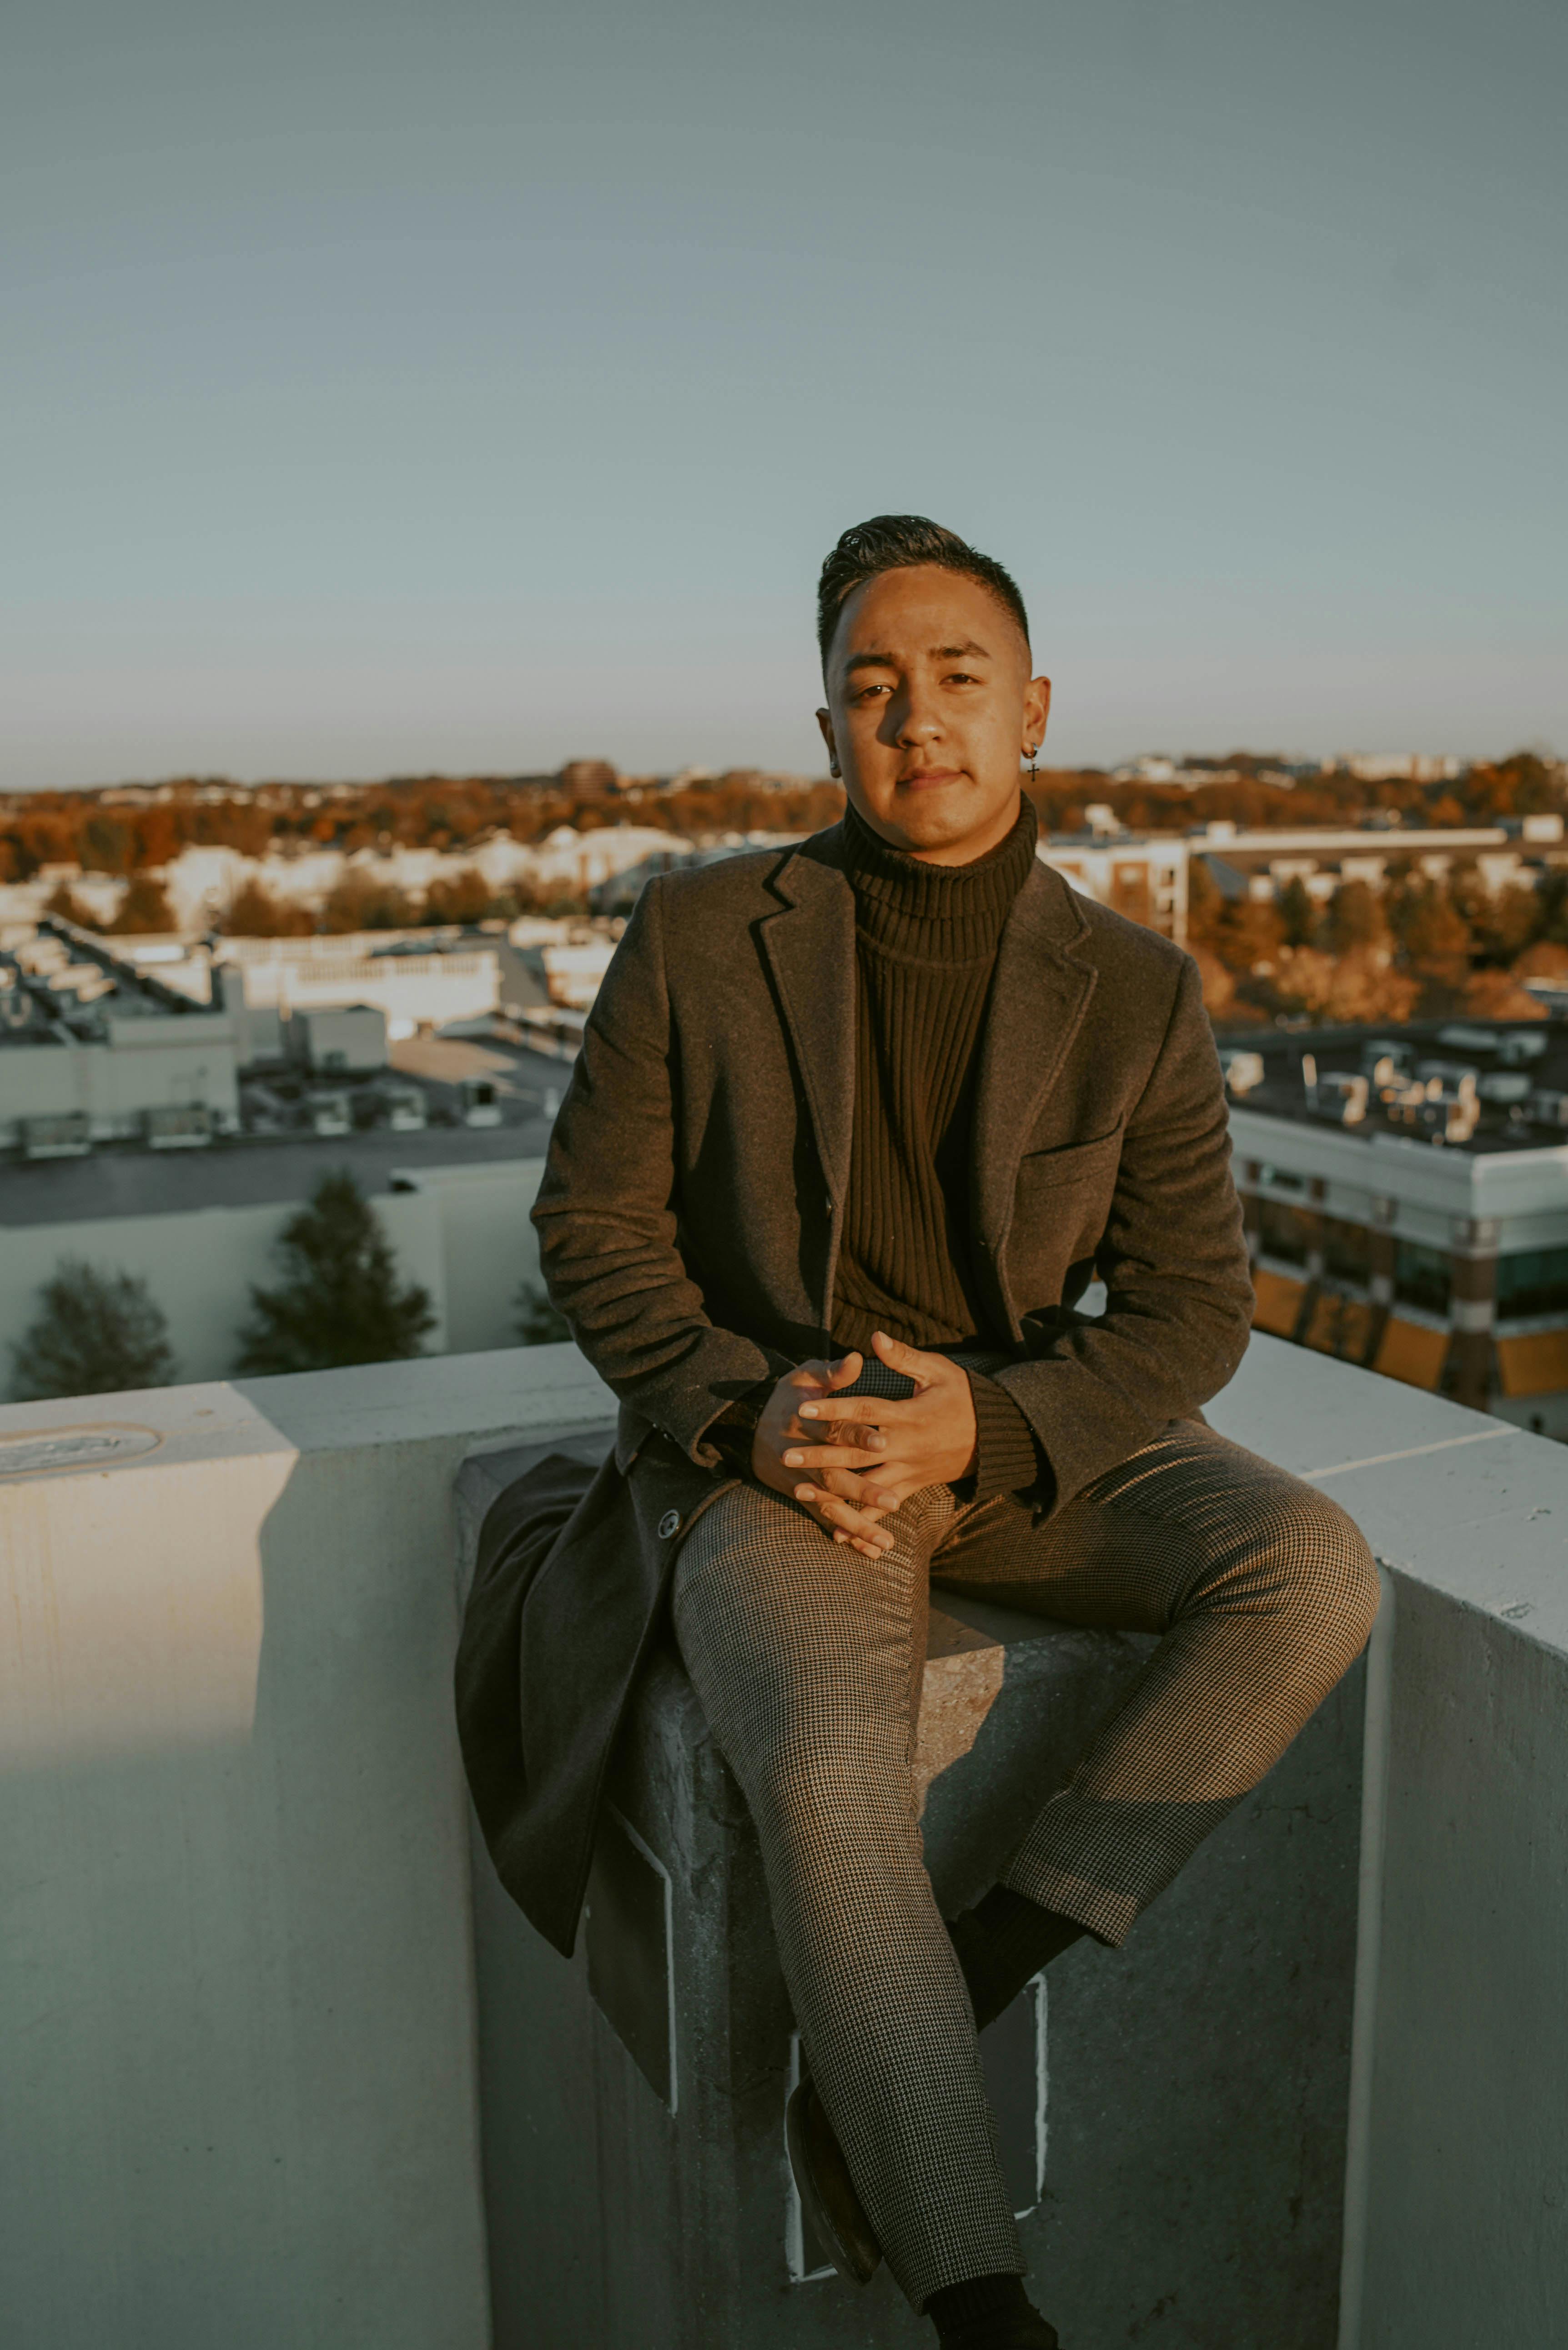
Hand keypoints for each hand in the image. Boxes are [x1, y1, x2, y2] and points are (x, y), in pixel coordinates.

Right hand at [751, 1351, 898, 1559]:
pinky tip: (868, 1551)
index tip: (882, 1442)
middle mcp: (805, 1456)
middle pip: (834, 1475)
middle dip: (862, 1489)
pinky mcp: (801, 1495)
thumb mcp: (805, 1377)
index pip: (836, 1430)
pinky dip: (845, 1534)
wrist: (748, 1426)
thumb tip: (857, 1357)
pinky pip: (824, 1518)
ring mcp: (802, 1480)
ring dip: (857, 1523)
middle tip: (892, 1500)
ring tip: (885, 1542)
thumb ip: (833, 1372)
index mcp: (810, 1424)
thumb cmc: (789, 1396)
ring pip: (830, 1504)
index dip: (857, 1435)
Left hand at [788, 1331, 977, 1522]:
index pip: (866, 1412)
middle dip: (821, 1455)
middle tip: (786, 1455)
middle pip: (857, 1454)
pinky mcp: (913, 1486)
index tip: (804, 1408)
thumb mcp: (939, 1371)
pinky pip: (885, 1508)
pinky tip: (838, 1533)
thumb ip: (904, 1358)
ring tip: (799, 1491)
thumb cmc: (964, 1396)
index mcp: (910, 1416)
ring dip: (833, 1491)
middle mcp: (907, 1448)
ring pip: (867, 1486)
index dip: (834, 1409)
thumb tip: (874, 1337)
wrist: (995, 1436)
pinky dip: (863, 1521)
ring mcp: (909, 1471)